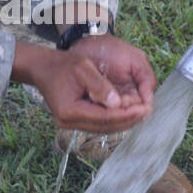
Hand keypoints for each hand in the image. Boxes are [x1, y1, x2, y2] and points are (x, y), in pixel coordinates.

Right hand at [12, 36, 156, 132]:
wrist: (44, 68)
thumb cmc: (63, 65)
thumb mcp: (83, 68)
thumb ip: (100, 85)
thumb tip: (117, 102)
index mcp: (70, 111)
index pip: (105, 117)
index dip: (126, 114)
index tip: (144, 107)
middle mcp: (69, 122)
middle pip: (106, 127)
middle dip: (128, 120)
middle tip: (148, 111)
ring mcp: (71, 124)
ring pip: (103, 128)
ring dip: (123, 121)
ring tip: (142, 113)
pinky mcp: (74, 121)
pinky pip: (98, 124)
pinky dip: (114, 119)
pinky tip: (127, 113)